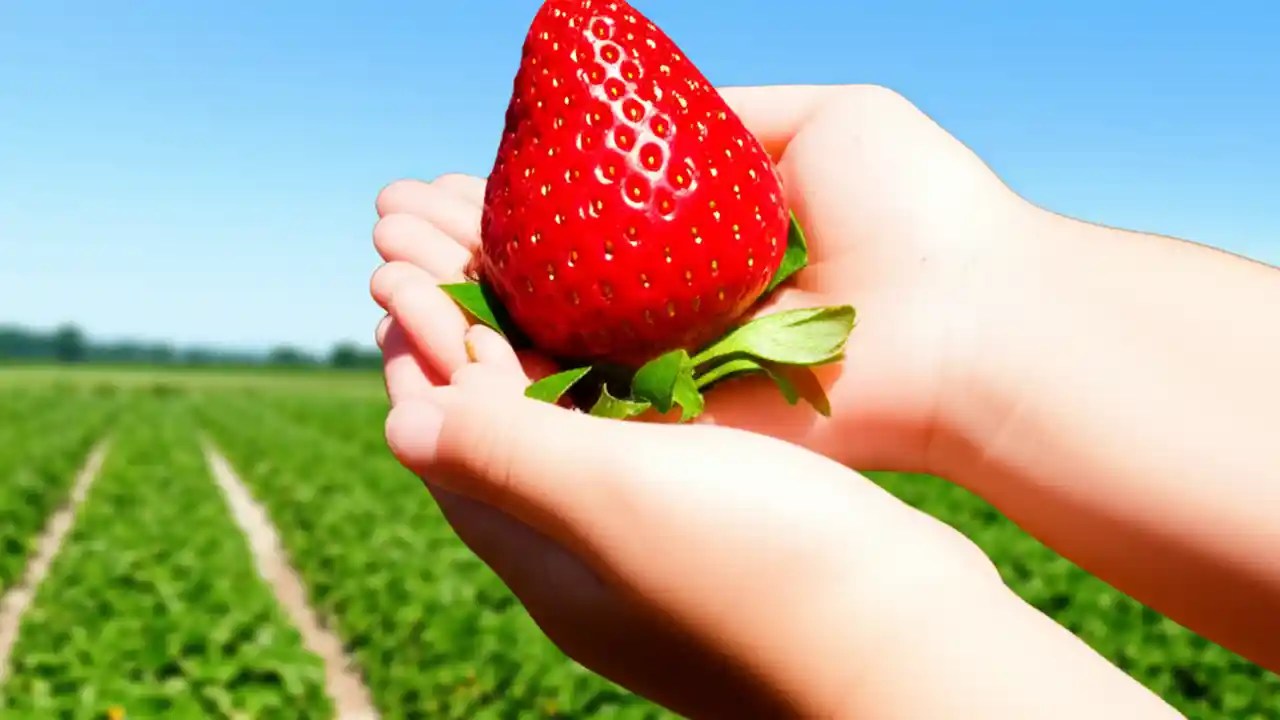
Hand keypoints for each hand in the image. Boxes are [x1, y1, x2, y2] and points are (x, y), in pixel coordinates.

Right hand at [369, 84, 1023, 473]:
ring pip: (539, 347)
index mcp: (702, 249)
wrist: (974, 317)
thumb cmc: (920, 209)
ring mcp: (672, 383)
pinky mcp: (675, 436)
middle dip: (462, 253)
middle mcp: (676, 319)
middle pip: (545, 287)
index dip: (507, 204)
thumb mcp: (820, 121)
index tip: (440, 181)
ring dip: (458, 303)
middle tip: (388, 217)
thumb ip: (726, 113)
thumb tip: (643, 100)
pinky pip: (568, 407)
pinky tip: (426, 321)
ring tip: (383, 255)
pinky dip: (494, 370)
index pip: (580, 227)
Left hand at [377, 320, 1175, 718]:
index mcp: (541, 556)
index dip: (416, 358)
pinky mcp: (711, 525)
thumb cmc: (764, 568)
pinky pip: (634, 438)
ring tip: (534, 278)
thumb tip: (398, 425)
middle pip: (495, 435)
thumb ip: (504, 458)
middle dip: (467, 346)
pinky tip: (639, 338)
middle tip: (455, 256)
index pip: (445, 445)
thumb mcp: (615, 501)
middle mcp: (582, 559)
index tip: (398, 272)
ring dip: (538, 356)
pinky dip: (612, 379)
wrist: (908, 640)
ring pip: (565, 433)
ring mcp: (648, 547)